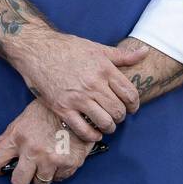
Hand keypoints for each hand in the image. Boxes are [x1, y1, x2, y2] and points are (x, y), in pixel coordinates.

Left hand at [0, 99, 93, 183]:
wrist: (80, 104)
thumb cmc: (51, 109)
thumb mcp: (26, 115)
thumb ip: (10, 132)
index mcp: (18, 137)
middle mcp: (33, 151)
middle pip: (18, 182)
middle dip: (21, 179)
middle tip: (26, 172)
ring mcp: (52, 159)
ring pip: (40, 183)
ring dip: (42, 175)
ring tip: (47, 163)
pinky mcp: (70, 163)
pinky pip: (59, 178)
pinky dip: (59, 172)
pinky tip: (61, 159)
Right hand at [5, 31, 144, 142]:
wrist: (37, 50)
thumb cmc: (67, 48)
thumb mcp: (97, 48)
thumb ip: (122, 55)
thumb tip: (145, 52)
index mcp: (104, 69)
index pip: (130, 94)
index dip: (134, 104)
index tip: (132, 107)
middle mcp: (93, 85)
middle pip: (118, 110)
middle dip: (121, 117)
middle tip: (118, 116)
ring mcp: (77, 98)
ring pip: (104, 122)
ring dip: (109, 127)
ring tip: (107, 125)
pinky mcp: (62, 108)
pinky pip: (83, 129)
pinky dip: (92, 136)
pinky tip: (94, 133)